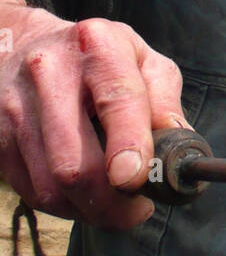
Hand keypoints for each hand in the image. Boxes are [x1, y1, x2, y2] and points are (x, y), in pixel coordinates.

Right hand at [0, 0, 187, 229]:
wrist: (27, 46)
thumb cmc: (99, 60)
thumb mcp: (144, 61)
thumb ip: (166, 102)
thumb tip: (179, 149)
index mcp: (98, 44)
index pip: (116, 99)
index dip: (127, 145)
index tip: (134, 180)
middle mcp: (49, 71)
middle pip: (73, 164)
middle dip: (111, 203)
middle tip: (136, 211)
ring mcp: (15, 106)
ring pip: (50, 188)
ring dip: (89, 211)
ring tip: (112, 202)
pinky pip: (32, 192)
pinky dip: (63, 205)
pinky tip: (81, 192)